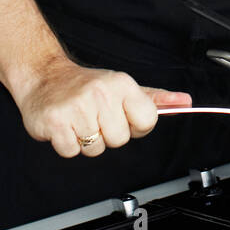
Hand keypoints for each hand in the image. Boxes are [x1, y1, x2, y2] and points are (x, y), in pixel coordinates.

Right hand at [15, 58, 192, 158]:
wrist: (43, 77)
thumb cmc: (86, 86)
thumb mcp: (124, 87)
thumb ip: (156, 98)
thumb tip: (185, 102)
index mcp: (122, 84)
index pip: (148, 121)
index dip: (136, 126)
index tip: (123, 116)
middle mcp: (101, 92)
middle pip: (120, 139)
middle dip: (108, 134)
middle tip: (95, 117)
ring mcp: (77, 107)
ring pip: (96, 149)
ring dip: (86, 140)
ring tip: (79, 120)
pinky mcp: (55, 122)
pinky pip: (71, 152)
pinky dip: (66, 144)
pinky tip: (65, 125)